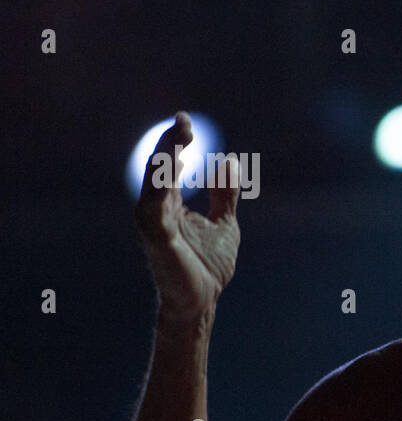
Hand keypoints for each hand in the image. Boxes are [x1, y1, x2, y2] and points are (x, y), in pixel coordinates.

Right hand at [133, 112, 240, 321]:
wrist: (202, 300)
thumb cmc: (207, 265)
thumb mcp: (223, 222)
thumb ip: (223, 194)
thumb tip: (229, 160)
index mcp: (169, 204)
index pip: (168, 165)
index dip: (175, 142)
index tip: (185, 120)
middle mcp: (156, 210)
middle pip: (158, 169)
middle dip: (169, 144)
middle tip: (183, 123)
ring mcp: (154, 224)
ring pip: (154, 185)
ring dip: (164, 161)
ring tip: (177, 140)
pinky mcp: (157, 240)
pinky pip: (156, 211)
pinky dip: (161, 190)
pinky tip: (172, 170)